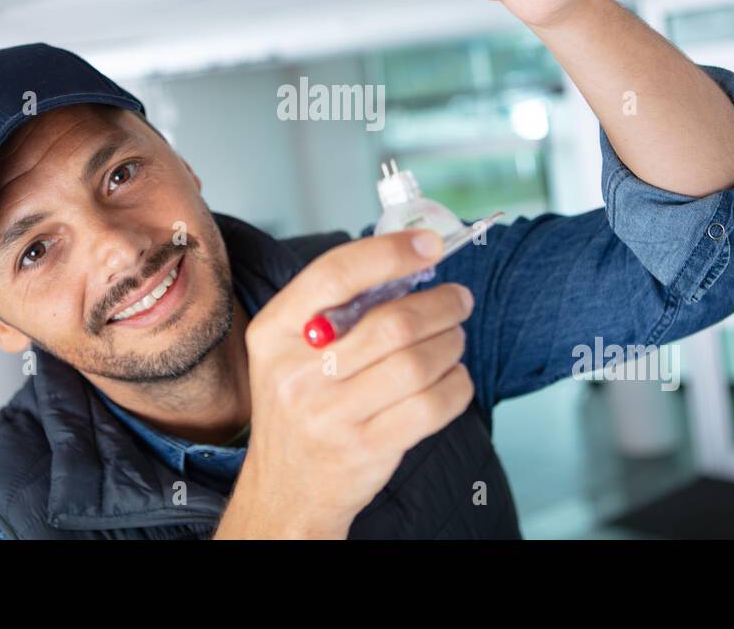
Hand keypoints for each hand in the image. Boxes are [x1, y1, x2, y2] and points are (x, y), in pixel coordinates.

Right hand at [213, 229, 474, 538]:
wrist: (288, 489)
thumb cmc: (301, 406)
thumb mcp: (289, 350)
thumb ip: (335, 307)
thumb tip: (409, 259)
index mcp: (274, 332)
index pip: (336, 274)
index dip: (390, 253)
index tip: (431, 244)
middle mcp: (296, 372)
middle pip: (392, 322)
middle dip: (440, 304)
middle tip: (459, 299)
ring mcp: (330, 414)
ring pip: (418, 363)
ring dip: (451, 343)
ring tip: (455, 338)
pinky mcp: (366, 447)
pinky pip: (432, 405)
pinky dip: (456, 384)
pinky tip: (452, 377)